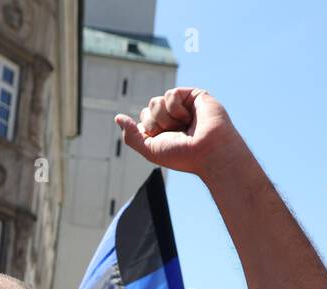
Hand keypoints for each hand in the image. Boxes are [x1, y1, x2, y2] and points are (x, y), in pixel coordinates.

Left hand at [114, 87, 244, 179]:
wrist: (209, 152)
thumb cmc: (183, 155)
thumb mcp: (150, 150)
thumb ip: (131, 136)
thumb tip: (118, 118)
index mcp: (164, 132)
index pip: (143, 121)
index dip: (149, 131)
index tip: (164, 142)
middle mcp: (173, 119)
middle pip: (148, 110)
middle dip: (156, 124)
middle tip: (175, 135)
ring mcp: (183, 107)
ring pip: (156, 101)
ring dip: (165, 118)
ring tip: (183, 127)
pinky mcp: (193, 96)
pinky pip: (170, 94)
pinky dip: (176, 108)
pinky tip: (190, 117)